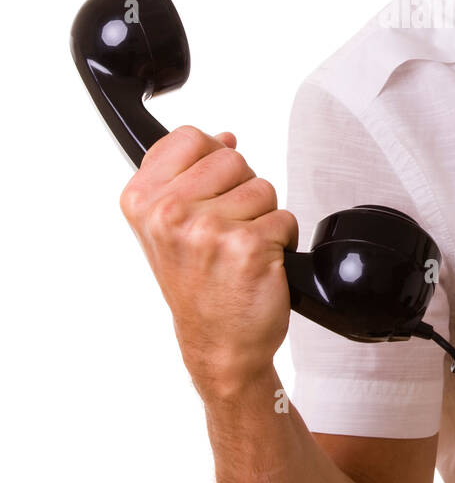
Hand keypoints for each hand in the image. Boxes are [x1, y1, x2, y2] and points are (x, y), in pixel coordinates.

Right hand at [119, 126, 298, 398]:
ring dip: (262, 217)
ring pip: (263, 187)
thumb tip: (223, 137)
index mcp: (143, 200)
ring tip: (239, 249)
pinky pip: (284, 218)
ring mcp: (206, 230)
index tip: (209, 192)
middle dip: (241, 191)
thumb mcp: (171, 227)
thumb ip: (190, 175)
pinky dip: (281, 240)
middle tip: (225, 231)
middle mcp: (168, 213)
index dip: (212, 160)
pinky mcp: (246, 247)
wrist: (220, 345)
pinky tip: (258, 264)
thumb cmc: (199, 288)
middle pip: (232, 158)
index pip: (191, 137)